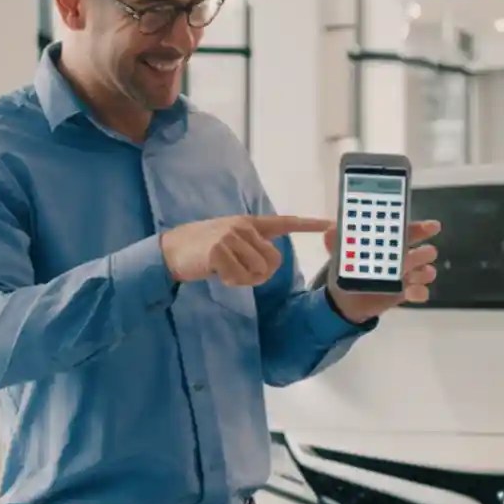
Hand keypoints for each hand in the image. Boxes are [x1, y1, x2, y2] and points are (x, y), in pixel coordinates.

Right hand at [161, 215, 332, 286]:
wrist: (173, 249)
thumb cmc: (205, 248)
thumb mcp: (232, 241)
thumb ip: (253, 247)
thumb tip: (269, 265)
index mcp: (250, 223)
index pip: (285, 222)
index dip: (309, 224)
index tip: (330, 223)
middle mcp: (243, 226)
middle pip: (274, 261)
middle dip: (261, 274)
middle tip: (239, 271)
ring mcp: (231, 237)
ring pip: (258, 271)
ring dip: (244, 279)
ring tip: (225, 269)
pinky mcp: (220, 251)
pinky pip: (240, 278)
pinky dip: (231, 282)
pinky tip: (217, 272)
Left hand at [324, 220, 441, 323]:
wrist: (346, 298)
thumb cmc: (350, 268)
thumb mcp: (341, 252)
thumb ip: (336, 240)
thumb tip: (331, 229)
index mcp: (392, 243)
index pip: (410, 231)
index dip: (422, 228)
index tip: (432, 226)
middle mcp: (404, 257)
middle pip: (424, 251)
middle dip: (424, 252)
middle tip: (422, 253)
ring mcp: (408, 276)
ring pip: (427, 271)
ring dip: (423, 272)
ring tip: (411, 274)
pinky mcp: (406, 294)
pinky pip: (421, 293)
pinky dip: (419, 292)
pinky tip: (410, 291)